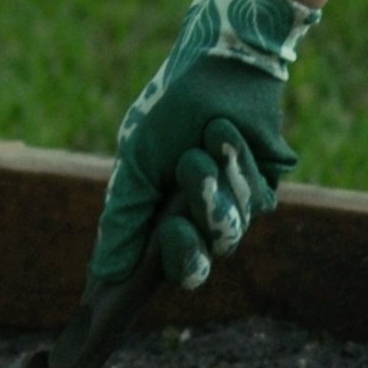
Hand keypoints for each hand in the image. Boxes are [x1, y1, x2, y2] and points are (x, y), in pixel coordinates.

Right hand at [89, 0, 316, 290]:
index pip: (149, 267)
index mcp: (159, 215)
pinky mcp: (263, 189)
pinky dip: (232, 163)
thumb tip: (104, 274)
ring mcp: (232, 206)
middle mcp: (197, 219)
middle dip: (184, 247)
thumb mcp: (138, 159)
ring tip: (198, 151)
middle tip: (175, 225)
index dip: (134, 289)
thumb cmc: (171, 108)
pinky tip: (224, 132)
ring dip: (208, 190)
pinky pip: (250, 198)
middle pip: (194, 267)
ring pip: (226, 234)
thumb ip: (123, 215)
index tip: (114, 302)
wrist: (221, 64)